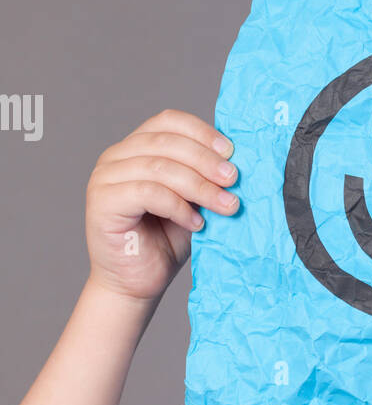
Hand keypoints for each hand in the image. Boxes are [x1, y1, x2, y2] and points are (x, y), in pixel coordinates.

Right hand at [85, 109, 239, 302]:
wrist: (138, 283)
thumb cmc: (165, 241)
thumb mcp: (193, 201)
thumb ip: (205, 176)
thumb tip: (237, 161)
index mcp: (137, 147)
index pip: (168, 121)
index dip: (202, 132)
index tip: (231, 152)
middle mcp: (116, 156)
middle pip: (167, 142)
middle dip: (206, 160)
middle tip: (234, 180)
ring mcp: (105, 177)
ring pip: (160, 167)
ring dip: (200, 186)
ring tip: (226, 206)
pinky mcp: (102, 201)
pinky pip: (148, 193)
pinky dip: (178, 207)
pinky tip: (196, 223)